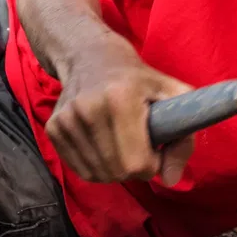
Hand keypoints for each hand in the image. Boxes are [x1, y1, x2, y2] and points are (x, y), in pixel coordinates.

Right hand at [46, 38, 194, 184]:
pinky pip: (80, 170)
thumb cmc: (137, 78)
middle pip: (118, 172)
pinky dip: (97, 167)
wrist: (89, 56)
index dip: (154, 163)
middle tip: (140, 146)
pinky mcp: (53, 129)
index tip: (155, 147)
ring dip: (116, 169)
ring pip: (98, 175)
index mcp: (119, 99)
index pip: (137, 163)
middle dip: (136, 169)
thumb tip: (171, 180)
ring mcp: (66, 121)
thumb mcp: (171, 95)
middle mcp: (87, 110)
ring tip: (122, 144)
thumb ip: (183, 138)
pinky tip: (104, 145)